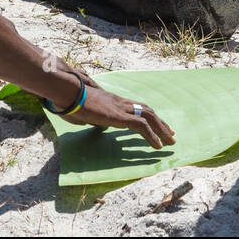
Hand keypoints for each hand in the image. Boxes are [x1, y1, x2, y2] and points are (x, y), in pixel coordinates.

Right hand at [61, 85, 176, 149]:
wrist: (67, 92)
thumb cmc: (70, 102)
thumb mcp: (82, 111)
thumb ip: (89, 116)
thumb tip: (89, 121)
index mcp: (112, 101)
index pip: (136, 107)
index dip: (148, 116)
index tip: (157, 125)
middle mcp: (120, 102)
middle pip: (146, 110)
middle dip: (160, 122)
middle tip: (171, 134)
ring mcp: (121, 108)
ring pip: (148, 116)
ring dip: (161, 129)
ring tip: (170, 142)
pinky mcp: (119, 116)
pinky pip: (141, 126)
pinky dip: (152, 136)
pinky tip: (158, 145)